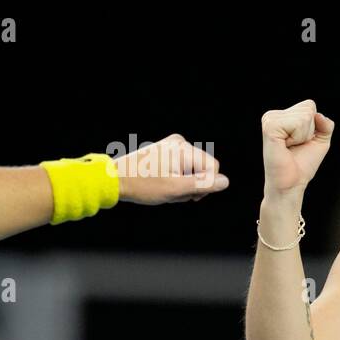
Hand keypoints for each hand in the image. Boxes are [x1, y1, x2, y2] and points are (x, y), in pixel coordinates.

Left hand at [114, 134, 229, 204]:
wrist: (115, 179)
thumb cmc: (142, 185)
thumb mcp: (175, 190)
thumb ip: (202, 185)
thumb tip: (224, 182)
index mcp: (183, 149)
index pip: (212, 168)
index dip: (206, 186)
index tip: (189, 197)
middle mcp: (179, 143)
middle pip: (202, 168)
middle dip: (192, 185)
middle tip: (173, 194)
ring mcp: (171, 146)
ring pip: (192, 170)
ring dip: (183, 184)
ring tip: (165, 190)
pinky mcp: (165, 151)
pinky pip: (181, 167)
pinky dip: (175, 179)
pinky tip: (162, 184)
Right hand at [261, 99, 333, 197]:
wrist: (291, 183)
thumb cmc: (302, 164)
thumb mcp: (320, 140)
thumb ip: (325, 124)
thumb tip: (318, 115)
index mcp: (281, 116)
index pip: (309, 106)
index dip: (313, 127)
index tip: (300, 142)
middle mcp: (272, 115)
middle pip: (308, 108)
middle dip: (309, 130)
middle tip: (295, 146)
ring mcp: (269, 120)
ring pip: (305, 116)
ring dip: (303, 136)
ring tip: (290, 147)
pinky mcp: (270, 128)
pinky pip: (298, 123)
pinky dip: (298, 137)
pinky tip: (286, 147)